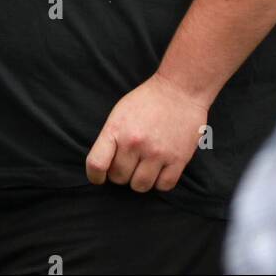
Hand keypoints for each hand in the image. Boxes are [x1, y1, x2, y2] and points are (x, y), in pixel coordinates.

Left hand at [85, 73, 209, 192]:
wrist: (180, 88)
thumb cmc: (147, 100)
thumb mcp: (120, 112)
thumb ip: (111, 139)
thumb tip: (105, 166)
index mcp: (116, 129)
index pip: (96, 164)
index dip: (95, 176)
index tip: (99, 177)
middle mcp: (135, 143)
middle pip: (119, 178)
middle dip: (122, 173)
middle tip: (130, 162)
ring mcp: (157, 152)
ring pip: (140, 186)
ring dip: (140, 179)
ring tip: (145, 166)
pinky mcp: (178, 159)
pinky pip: (163, 186)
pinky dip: (160, 181)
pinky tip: (160, 168)